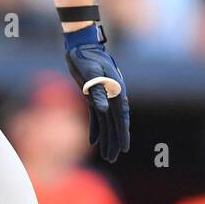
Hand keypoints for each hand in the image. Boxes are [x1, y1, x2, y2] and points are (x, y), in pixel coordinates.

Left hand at [64, 25, 129, 162]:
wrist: (80, 44)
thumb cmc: (86, 57)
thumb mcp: (90, 73)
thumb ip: (96, 92)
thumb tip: (103, 111)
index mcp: (116, 91)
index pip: (121, 117)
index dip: (122, 134)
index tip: (124, 148)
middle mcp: (112, 95)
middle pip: (115, 123)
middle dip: (114, 141)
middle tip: (112, 159)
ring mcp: (103, 96)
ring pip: (106, 122)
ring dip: (106, 138)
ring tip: (106, 156)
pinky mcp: (92, 94)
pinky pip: (96, 116)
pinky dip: (95, 129)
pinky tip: (93, 141)